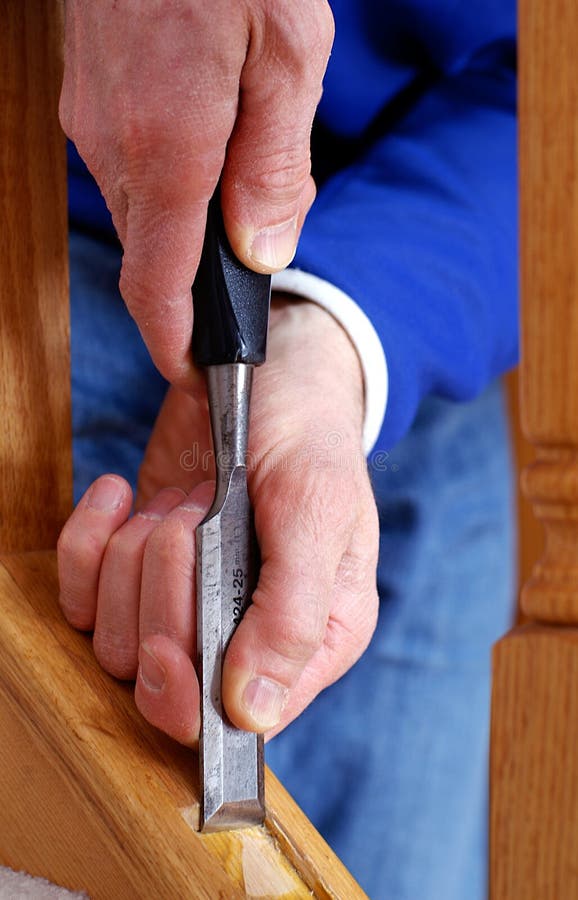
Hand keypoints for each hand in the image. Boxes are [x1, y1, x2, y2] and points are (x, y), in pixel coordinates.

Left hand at [57, 299, 378, 742]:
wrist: (272, 371)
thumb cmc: (309, 437)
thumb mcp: (318, 511)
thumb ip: (294, 613)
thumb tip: (251, 714)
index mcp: (312, 640)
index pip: (237, 721)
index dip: (187, 694)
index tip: (166, 644)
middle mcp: (246, 635)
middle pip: (162, 679)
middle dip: (165, 591)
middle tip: (199, 516)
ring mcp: (186, 603)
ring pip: (115, 640)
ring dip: (134, 558)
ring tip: (181, 500)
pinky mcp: (140, 569)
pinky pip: (79, 593)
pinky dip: (87, 543)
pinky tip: (121, 496)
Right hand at [59, 0, 333, 384]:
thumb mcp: (291, 54)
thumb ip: (276, 165)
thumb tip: (265, 247)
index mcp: (169, 146)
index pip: (157, 283)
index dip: (173, 341)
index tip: (191, 372)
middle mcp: (115, 144)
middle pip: (152, 252)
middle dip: (195, 277)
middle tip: (248, 257)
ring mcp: (92, 119)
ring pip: (142, 210)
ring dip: (185, 222)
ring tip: (234, 181)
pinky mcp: (88, 96)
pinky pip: (128, 165)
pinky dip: (168, 179)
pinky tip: (204, 138)